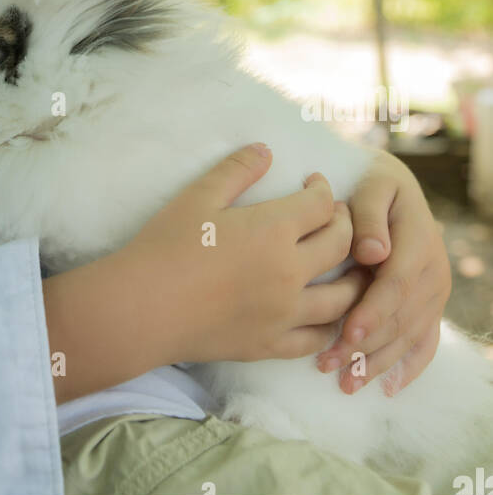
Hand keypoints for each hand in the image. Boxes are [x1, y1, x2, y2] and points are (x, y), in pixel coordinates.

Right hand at [125, 144, 371, 366]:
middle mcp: (290, 272)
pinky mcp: (270, 345)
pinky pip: (315, 338)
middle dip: (346, 225)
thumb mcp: (198, 196)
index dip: (323, 189)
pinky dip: (330, 326)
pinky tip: (328, 316)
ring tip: (350, 268)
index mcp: (274, 230)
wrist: (142, 308)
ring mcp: (284, 314)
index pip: (320, 205)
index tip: (314, 183)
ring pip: (341, 297)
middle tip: (337, 216)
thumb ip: (236, 169)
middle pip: (341, 245)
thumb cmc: (166, 246)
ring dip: (354, 278)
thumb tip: (266, 150)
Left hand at [314, 146, 451, 395]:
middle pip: (401, 317)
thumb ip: (370, 215)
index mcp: (420, 241)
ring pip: (408, 336)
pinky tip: (386, 389)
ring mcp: (435, 293)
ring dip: (378, 363)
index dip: (374, 310)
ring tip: (345, 383)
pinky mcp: (430, 307)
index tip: (347, 332)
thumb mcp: (373, 185)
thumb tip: (373, 251)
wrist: (393, 188)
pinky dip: (407, 368)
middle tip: (329, 366)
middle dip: (367, 346)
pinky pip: (424, 343)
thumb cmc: (374, 184)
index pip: (397, 284)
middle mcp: (434, 271)